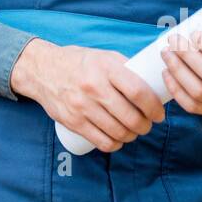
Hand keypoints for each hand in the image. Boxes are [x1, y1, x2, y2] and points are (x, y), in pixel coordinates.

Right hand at [10, 38, 165, 153]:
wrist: (42, 70)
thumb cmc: (78, 62)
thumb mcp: (103, 56)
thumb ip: (126, 69)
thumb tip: (151, 83)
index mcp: (105, 67)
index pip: (138, 92)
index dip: (153, 107)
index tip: (158, 113)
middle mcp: (94, 87)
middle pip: (131, 117)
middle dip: (145, 125)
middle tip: (147, 124)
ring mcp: (82, 106)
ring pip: (118, 132)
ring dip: (132, 136)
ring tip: (133, 131)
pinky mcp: (73, 121)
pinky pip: (102, 142)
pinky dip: (116, 145)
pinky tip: (118, 139)